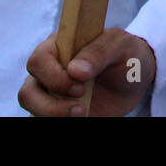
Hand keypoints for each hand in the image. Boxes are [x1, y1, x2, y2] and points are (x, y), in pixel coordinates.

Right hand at [17, 29, 155, 116]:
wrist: (136, 79)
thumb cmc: (126, 53)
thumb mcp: (119, 45)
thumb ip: (98, 52)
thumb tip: (74, 70)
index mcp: (59, 46)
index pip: (38, 60)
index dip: (53, 76)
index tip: (79, 86)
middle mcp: (50, 70)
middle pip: (28, 91)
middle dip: (50, 104)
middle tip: (81, 106)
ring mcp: (52, 93)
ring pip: (33, 109)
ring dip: (52, 115)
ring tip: (82, 114)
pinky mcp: (59, 111)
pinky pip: (46, 118)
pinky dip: (59, 120)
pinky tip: (83, 117)